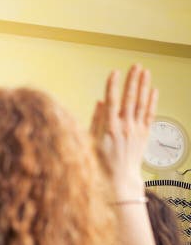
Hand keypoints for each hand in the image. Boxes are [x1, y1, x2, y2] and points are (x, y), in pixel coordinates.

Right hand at [90, 65, 157, 199]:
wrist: (119, 179)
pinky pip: (150, 115)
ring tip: (145, 72)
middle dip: (133, 81)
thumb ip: (96, 120)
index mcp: (109, 129)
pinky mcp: (144, 135)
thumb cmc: (100, 161)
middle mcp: (125, 128)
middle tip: (135, 66)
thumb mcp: (90, 141)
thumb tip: (101, 102)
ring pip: (142, 104)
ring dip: (143, 87)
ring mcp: (136, 131)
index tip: (114, 72)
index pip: (112, 102)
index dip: (113, 86)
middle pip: (130, 99)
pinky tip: (153, 91)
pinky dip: (152, 102)